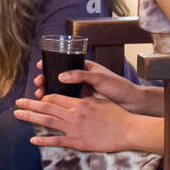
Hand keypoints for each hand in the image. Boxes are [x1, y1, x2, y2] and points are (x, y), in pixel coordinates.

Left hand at [13, 92, 132, 151]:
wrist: (128, 130)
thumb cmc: (118, 115)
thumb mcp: (100, 102)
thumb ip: (86, 100)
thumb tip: (78, 98)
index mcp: (79, 102)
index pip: (55, 97)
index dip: (43, 97)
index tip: (35, 98)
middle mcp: (74, 114)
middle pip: (46, 106)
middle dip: (29, 103)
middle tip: (17, 102)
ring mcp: (74, 128)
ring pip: (47, 121)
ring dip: (30, 117)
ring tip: (17, 114)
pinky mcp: (78, 142)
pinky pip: (57, 141)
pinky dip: (43, 140)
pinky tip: (32, 139)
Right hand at [34, 58, 148, 112]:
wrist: (131, 103)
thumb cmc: (119, 87)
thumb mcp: (100, 78)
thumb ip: (81, 75)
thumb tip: (61, 76)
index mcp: (86, 68)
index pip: (65, 63)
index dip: (51, 64)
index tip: (40, 65)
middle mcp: (82, 79)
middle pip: (59, 78)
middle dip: (46, 79)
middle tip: (37, 82)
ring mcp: (82, 91)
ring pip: (61, 90)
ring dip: (49, 92)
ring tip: (39, 94)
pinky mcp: (83, 104)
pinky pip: (67, 102)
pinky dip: (57, 103)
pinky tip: (48, 106)